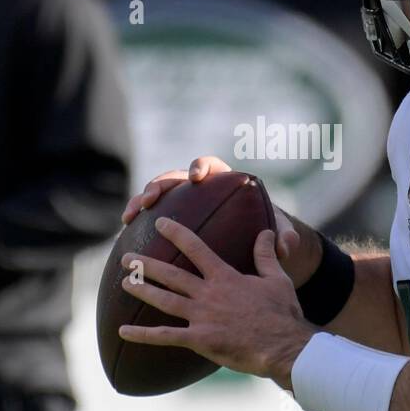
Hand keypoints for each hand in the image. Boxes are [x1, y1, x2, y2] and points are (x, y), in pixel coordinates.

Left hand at [118, 216, 315, 390]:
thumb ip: (266, 255)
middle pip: (171, 274)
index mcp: (225, 277)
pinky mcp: (200, 340)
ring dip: (142, 290)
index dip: (176, 233)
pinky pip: (165, 336)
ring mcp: (202, 317)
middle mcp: (209, 294)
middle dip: (146, 264)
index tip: (160, 223)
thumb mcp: (277, 279)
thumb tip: (266, 231)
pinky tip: (123, 331)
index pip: (196, 248)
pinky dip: (142, 334)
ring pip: (164, 300)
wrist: (284, 345)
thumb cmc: (282, 313)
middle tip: (126, 256)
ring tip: (124, 283)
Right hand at [121, 155, 306, 275]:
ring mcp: (182, 202)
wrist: (253, 243)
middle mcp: (200, 189)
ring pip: (158, 193)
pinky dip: (138, 218)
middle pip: (176, 177)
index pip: (212, 165)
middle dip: (162, 184)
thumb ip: (284, 238)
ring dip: (142, 200)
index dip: (202, 166)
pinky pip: (151, 214)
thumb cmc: (267, 233)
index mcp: (224, 183)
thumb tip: (285, 245)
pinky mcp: (171, 218)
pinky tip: (125, 230)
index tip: (197, 177)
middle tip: (152, 198)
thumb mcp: (278, 235)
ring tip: (130, 215)